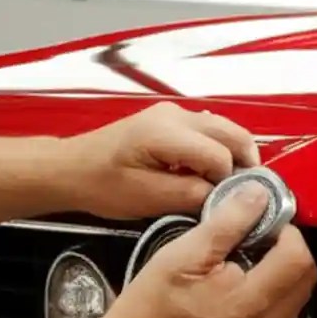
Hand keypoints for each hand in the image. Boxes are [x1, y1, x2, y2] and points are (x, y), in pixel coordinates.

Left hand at [54, 102, 259, 219]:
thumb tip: (225, 198)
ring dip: (235, 156)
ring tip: (227, 185)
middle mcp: (175, 115)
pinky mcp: (171, 119)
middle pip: (233, 134)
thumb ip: (191, 194)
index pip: (220, 156)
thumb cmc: (102, 185)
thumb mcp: (148, 199)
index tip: (225, 204)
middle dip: (245, 163)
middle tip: (243, 193)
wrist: (71, 168)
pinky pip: (210, 130)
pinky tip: (209, 172)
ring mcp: (174, 113)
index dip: (229, 183)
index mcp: (166, 133)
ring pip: (226, 129)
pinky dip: (220, 149)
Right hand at [76, 181, 315, 317]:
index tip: (259, 223)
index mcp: (251, 301)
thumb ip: (225, 226)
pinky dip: (267, 302)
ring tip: (239, 266)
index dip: (286, 232)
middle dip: (287, 253)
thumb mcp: (177, 259)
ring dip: (279, 278)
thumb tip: (260, 197)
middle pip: (304, 280)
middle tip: (252, 240)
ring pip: (292, 303)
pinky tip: (231, 296)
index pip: (299, 257)